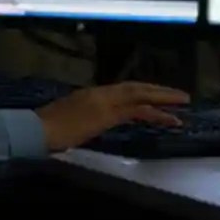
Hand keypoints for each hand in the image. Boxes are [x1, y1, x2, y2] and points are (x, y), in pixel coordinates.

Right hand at [35, 82, 189, 151]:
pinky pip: (136, 111)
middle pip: (135, 89)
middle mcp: (100, 95)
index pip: (124, 91)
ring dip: (162, 99)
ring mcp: (103, 103)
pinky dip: (154, 113)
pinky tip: (168, 119)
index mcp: (91, 95)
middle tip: (181, 96)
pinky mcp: (106, 115)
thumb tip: (91, 124)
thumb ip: (85, 118)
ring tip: (182, 103)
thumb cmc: (46, 128)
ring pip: (140, 96)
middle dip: (159, 92)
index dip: (144, 92)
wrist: (37, 130)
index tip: (160, 96)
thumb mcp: (70, 119)